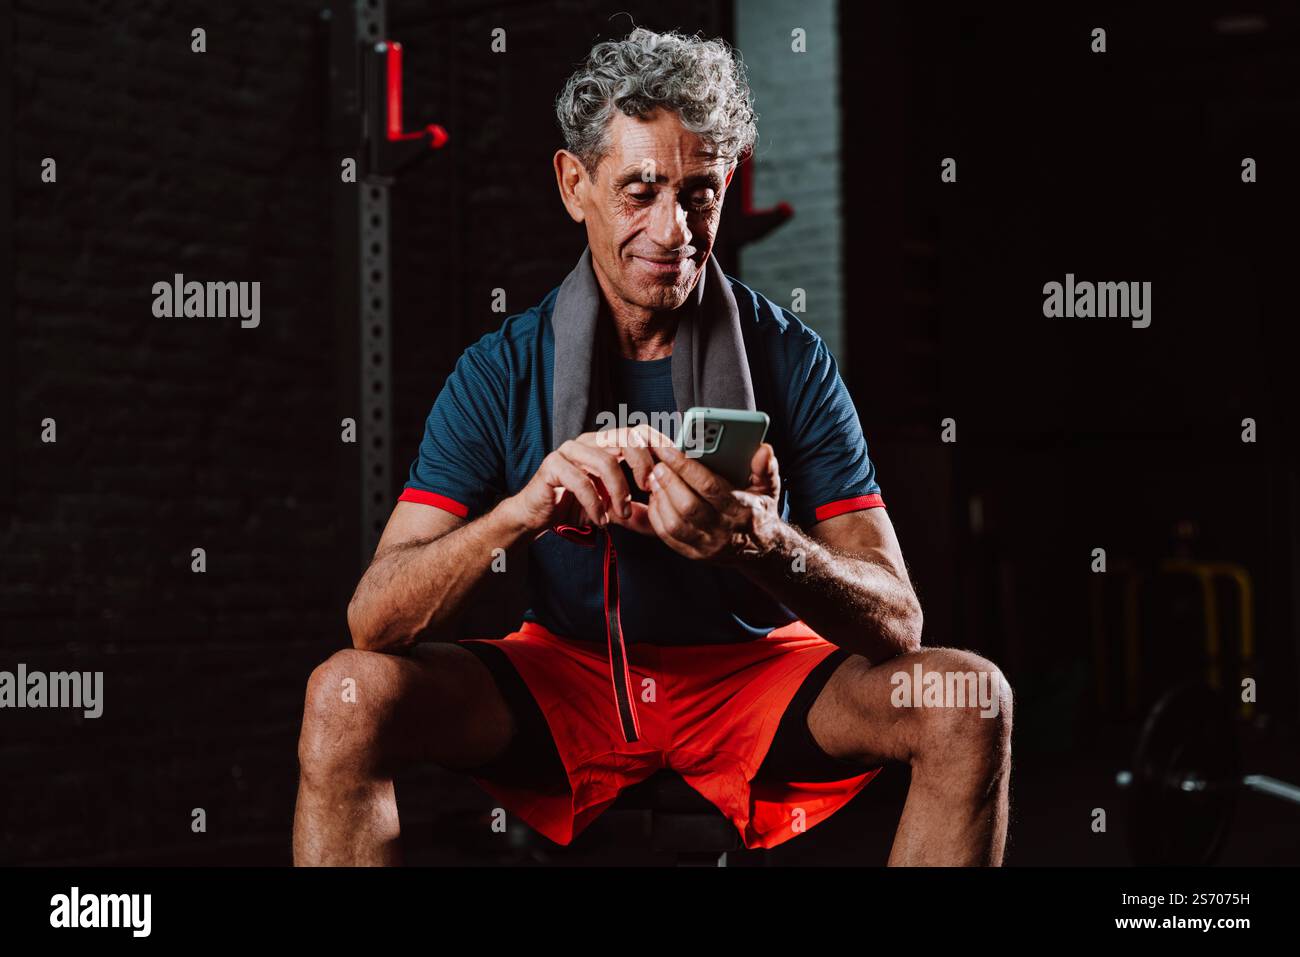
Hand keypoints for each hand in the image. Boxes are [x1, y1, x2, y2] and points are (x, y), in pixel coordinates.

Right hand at [504, 425, 673, 534]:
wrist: (538, 517)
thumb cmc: (576, 507)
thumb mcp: (613, 506)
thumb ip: (636, 505)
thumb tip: (664, 509)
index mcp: (605, 444)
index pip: (637, 431)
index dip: (656, 445)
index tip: (668, 472)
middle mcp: (589, 441)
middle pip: (625, 438)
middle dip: (642, 465)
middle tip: (648, 490)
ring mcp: (569, 450)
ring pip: (605, 462)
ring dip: (619, 493)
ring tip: (621, 515)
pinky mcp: (552, 465)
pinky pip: (581, 481)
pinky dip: (595, 505)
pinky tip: (600, 520)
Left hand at [645, 441, 784, 562]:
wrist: (761, 550)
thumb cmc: (759, 511)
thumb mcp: (769, 488)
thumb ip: (765, 467)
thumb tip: (764, 449)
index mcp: (743, 510)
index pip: (710, 487)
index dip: (686, 467)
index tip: (669, 450)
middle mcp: (724, 531)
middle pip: (688, 506)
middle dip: (668, 482)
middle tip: (657, 463)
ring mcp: (708, 545)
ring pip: (675, 524)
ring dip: (660, 498)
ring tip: (654, 478)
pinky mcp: (694, 554)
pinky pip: (668, 537)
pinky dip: (657, 516)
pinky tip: (655, 497)